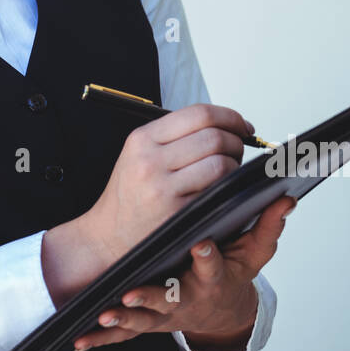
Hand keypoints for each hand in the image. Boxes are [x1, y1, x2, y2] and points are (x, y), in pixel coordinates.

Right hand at [42, 102, 255, 307]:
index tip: (241, 125)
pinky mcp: (176, 213)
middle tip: (238, 149)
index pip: (199, 114)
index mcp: (142, 139)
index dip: (229, 116)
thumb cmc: (129, 194)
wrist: (108, 236)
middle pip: (214, 137)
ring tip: (231, 170)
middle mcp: (150, 160)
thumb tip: (221, 122)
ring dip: (235, 164)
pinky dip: (228, 187)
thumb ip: (172, 135)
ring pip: (220, 163)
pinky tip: (223, 188)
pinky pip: (217, 191)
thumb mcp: (138, 154)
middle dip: (236, 141)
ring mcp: (163, 188)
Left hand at [73, 195, 295, 350]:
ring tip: (106, 313)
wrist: (217, 311)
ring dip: (124, 319)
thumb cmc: (231, 276)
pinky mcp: (147, 323)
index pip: (212, 266)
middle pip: (171, 299)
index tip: (202, 244)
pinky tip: (79, 340)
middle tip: (133, 293)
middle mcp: (187, 298)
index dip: (208, 256)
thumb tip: (286, 198)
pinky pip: (123, 334)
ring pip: (144, 319)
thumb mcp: (252, 255)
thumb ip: (266, 228)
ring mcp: (165, 313)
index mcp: (213, 279)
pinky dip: (101, 338)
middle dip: (154, 298)